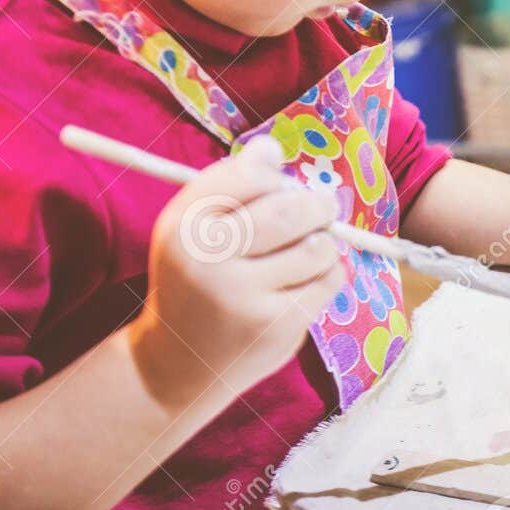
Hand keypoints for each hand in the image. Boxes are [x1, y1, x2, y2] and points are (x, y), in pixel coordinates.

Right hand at [131, 137, 342, 408]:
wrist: (181, 361)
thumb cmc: (195, 280)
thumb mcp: (191, 229)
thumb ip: (229, 187)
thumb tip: (272, 148)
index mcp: (184, 227)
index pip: (248, 175)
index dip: (273, 174)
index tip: (279, 183)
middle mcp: (210, 260)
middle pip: (291, 210)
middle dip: (317, 205)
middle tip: (322, 208)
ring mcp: (246, 297)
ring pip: (318, 247)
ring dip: (323, 243)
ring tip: (307, 250)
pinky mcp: (278, 325)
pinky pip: (329, 281)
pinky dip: (326, 274)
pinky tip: (305, 280)